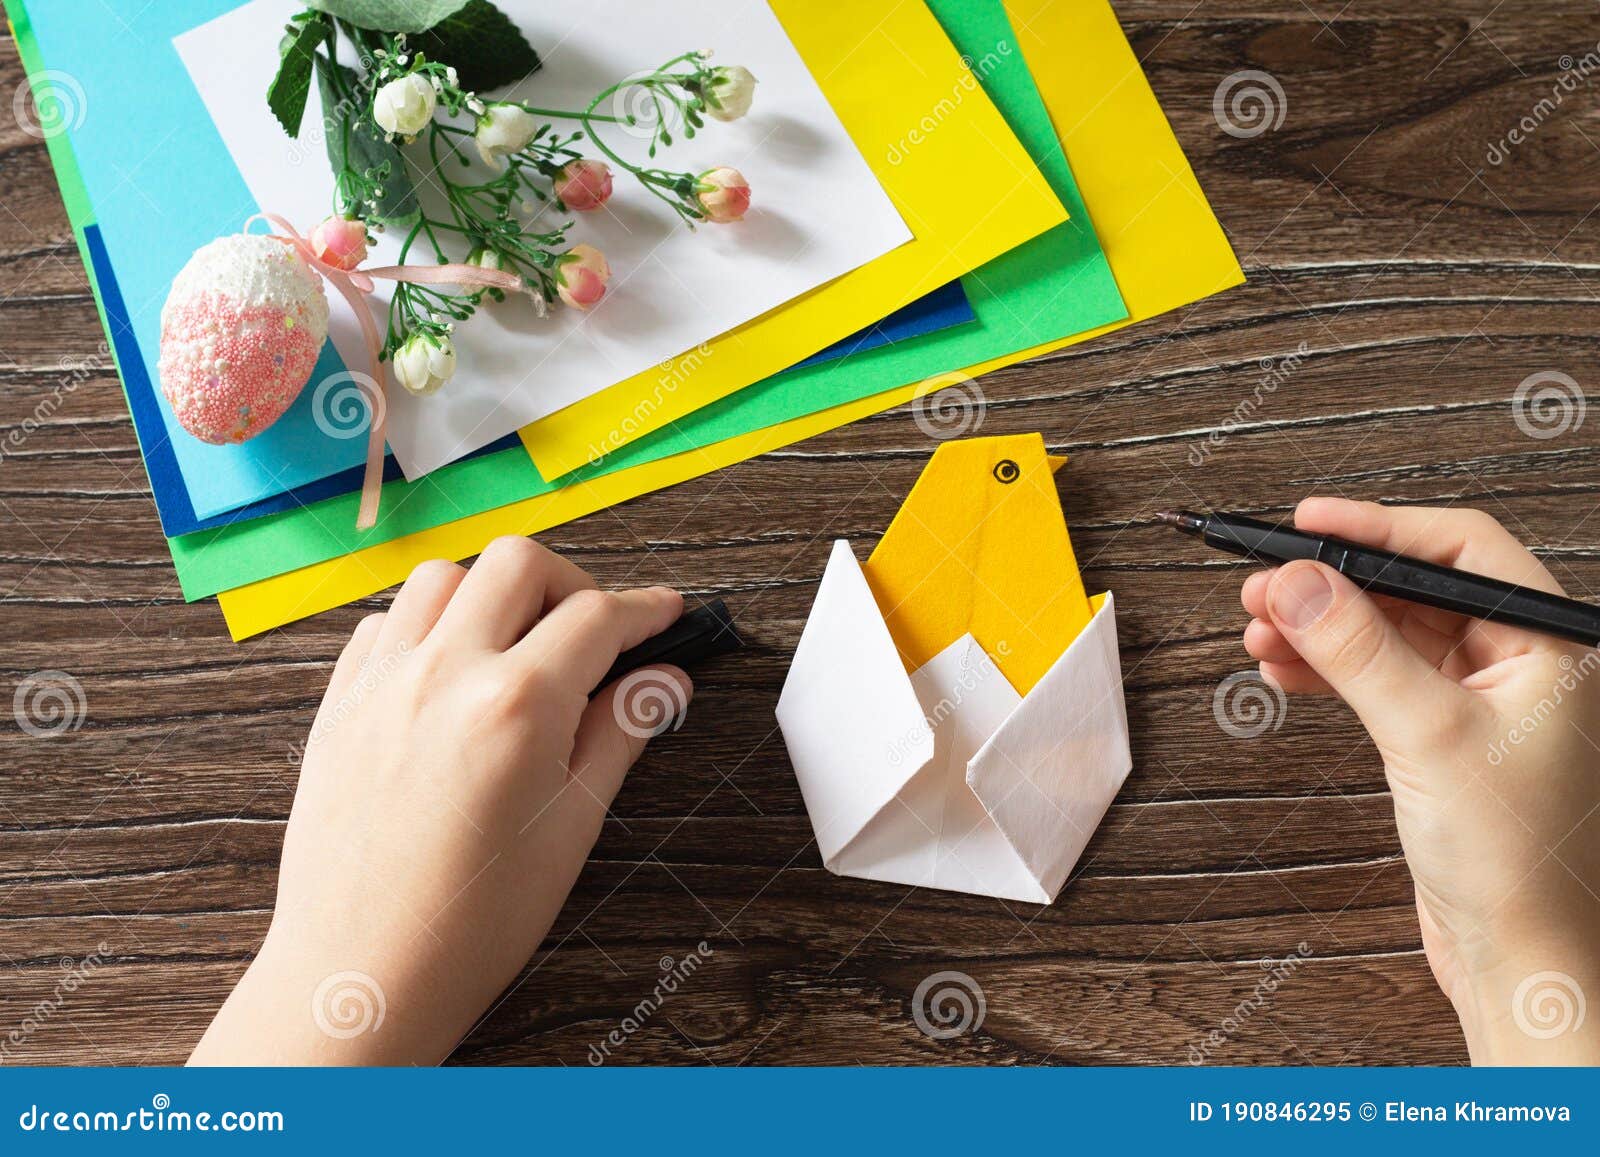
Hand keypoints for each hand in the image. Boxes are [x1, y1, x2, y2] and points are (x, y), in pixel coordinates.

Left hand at [190, 538, 688, 1064]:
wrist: (364, 973)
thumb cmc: (474, 920)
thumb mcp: (574, 824)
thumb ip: (621, 733)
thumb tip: (664, 680)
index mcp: (516, 705)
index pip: (598, 616)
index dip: (646, 609)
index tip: (665, 614)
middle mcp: (444, 673)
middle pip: (519, 563)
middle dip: (572, 582)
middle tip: (593, 630)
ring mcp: (384, 682)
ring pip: (445, 575)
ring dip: (493, 591)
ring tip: (518, 643)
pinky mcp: (340, 703)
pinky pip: (387, 621)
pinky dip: (428, 623)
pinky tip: (451, 668)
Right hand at [1241, 498, 1599, 1064]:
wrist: (1518, 956)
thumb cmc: (1513, 862)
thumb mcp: (1427, 735)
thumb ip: (1358, 649)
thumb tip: (1297, 580)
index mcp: (1549, 644)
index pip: (1458, 549)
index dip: (1378, 526)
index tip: (1306, 522)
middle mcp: (1518, 663)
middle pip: (1412, 589)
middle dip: (1332, 584)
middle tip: (1263, 585)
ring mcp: (1479, 701)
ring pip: (1387, 633)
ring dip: (1320, 627)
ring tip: (1258, 629)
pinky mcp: (1442, 738)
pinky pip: (1377, 678)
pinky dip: (1328, 669)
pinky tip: (1283, 669)